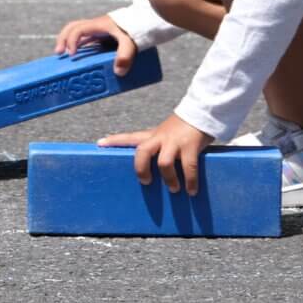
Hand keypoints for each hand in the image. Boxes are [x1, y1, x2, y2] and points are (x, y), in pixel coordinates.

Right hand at [54, 14, 138, 75]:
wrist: (144, 22)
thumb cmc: (136, 30)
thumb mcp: (130, 43)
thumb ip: (126, 56)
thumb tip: (118, 72)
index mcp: (98, 25)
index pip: (77, 29)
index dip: (71, 41)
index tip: (72, 54)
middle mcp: (95, 26)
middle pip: (71, 27)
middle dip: (63, 39)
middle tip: (59, 54)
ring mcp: (97, 31)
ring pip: (76, 30)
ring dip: (67, 41)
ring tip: (64, 55)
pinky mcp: (102, 36)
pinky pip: (85, 38)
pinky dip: (77, 45)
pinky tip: (79, 57)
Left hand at [98, 113, 214, 194]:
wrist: (202, 111)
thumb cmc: (183, 128)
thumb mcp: (166, 134)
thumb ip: (158, 147)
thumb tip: (156, 172)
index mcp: (152, 135)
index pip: (130, 137)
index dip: (114, 140)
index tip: (99, 143)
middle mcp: (160, 137)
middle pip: (142, 152)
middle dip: (141, 169)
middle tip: (145, 182)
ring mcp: (175, 142)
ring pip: (164, 163)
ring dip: (168, 180)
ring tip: (174, 189)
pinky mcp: (191, 146)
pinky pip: (188, 167)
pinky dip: (190, 182)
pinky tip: (191, 191)